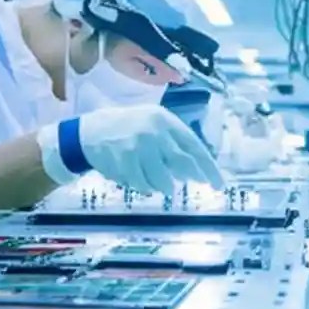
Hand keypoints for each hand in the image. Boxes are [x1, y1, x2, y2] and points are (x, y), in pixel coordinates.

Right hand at [76, 106, 224, 194]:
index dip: (209, 167)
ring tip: (159, 182)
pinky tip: (141, 181)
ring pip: (164, 180)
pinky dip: (146, 188)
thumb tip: (197, 170)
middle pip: (184, 163)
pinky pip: (144, 186)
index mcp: (165, 120)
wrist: (89, 131)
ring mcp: (138, 146)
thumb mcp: (153, 125)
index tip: (219, 184)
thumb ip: (175, 143)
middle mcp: (154, 131)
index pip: (194, 146)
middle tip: (199, 186)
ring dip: (165, 186)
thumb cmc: (128, 129)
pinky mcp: (124, 161)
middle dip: (194, 177)